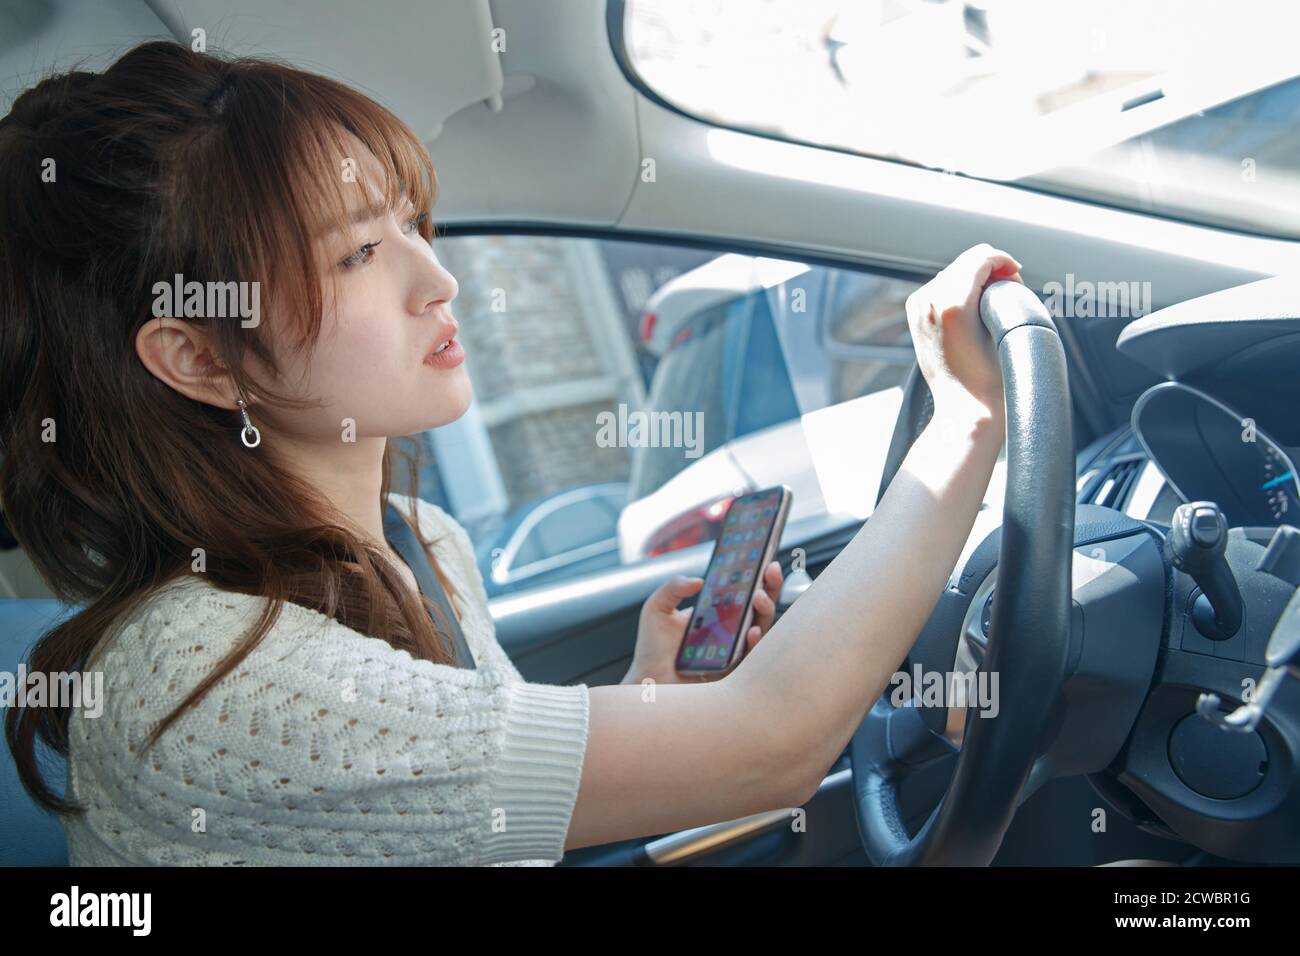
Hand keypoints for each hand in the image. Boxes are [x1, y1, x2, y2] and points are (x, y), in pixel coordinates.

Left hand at [621, 562, 784, 684]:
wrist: (647, 681)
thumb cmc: (652, 648)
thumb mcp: (656, 608)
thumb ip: (673, 588)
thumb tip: (698, 580)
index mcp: (716, 613)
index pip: (742, 590)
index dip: (755, 574)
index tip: (762, 557)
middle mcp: (730, 630)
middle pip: (759, 606)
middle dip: (770, 586)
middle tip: (770, 570)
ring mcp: (734, 649)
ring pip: (761, 627)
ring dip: (765, 610)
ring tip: (759, 597)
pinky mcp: (733, 671)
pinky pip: (751, 656)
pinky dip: (754, 642)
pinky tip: (751, 631)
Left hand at [905, 244, 1021, 429]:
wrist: (966, 412)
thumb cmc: (994, 381)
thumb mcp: (1008, 329)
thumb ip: (1004, 291)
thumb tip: (1002, 272)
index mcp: (952, 304)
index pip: (981, 257)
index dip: (1004, 261)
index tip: (1018, 276)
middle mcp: (929, 303)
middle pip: (965, 262)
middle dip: (991, 268)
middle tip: (1011, 289)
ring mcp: (918, 310)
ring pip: (953, 272)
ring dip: (976, 278)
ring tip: (996, 300)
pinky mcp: (916, 318)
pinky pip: (940, 287)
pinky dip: (960, 289)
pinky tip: (977, 306)